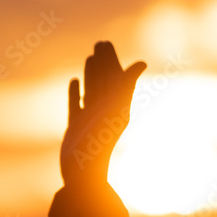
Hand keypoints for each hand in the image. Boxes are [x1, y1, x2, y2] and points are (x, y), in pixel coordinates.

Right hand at [60, 41, 145, 187]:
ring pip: (91, 91)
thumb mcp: (112, 110)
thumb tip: (142, 63)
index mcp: (116, 107)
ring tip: (90, 58)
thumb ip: (124, 85)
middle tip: (101, 43)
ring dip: (91, 74)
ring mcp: (89, 119)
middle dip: (103, 62)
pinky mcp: (75, 127)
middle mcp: (104, 112)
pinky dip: (75, 92)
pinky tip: (74, 81)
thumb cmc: (98, 144)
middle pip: (104, 81)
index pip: (115, 78)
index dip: (112, 61)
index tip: (107, 44)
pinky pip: (76, 105)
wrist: (82, 172)